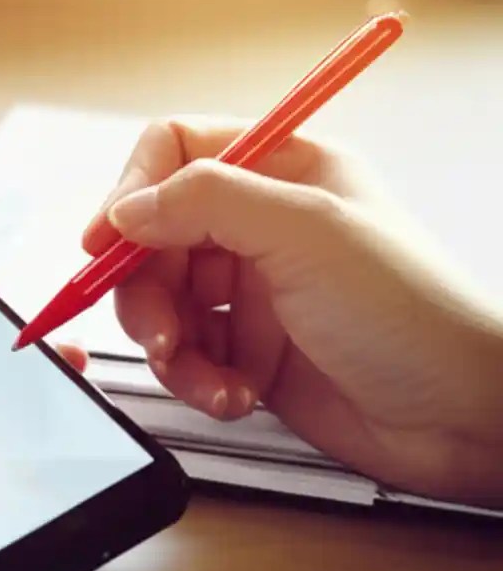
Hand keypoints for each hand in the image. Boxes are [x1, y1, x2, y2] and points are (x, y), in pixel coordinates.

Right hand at [81, 117, 502, 506]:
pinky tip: (234, 396)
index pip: (177, 152)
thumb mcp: (305, 232)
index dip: (133, 190)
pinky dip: (197, 379)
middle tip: (158, 330)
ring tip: (202, 374)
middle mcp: (262, 224)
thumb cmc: (412, 313)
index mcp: (284, 169)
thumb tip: (126, 208)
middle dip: (146, 288)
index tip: (105, 240)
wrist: (464, 418)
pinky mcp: (252, 349)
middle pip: (156, 236)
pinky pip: (188, 354)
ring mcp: (255, 289)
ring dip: (170, 344)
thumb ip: (206, 201)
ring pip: (163, 301)